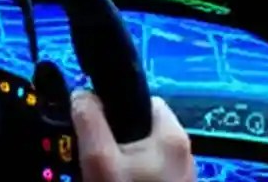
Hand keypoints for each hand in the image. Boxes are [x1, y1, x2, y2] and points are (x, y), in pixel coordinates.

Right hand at [71, 92, 195, 181]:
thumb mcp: (99, 160)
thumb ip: (89, 121)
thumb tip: (82, 94)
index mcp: (173, 135)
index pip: (144, 98)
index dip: (116, 104)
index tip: (96, 122)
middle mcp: (185, 151)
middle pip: (142, 127)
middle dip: (117, 137)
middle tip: (97, 156)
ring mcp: (182, 174)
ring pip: (145, 153)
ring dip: (124, 159)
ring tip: (106, 175)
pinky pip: (151, 172)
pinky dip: (134, 176)